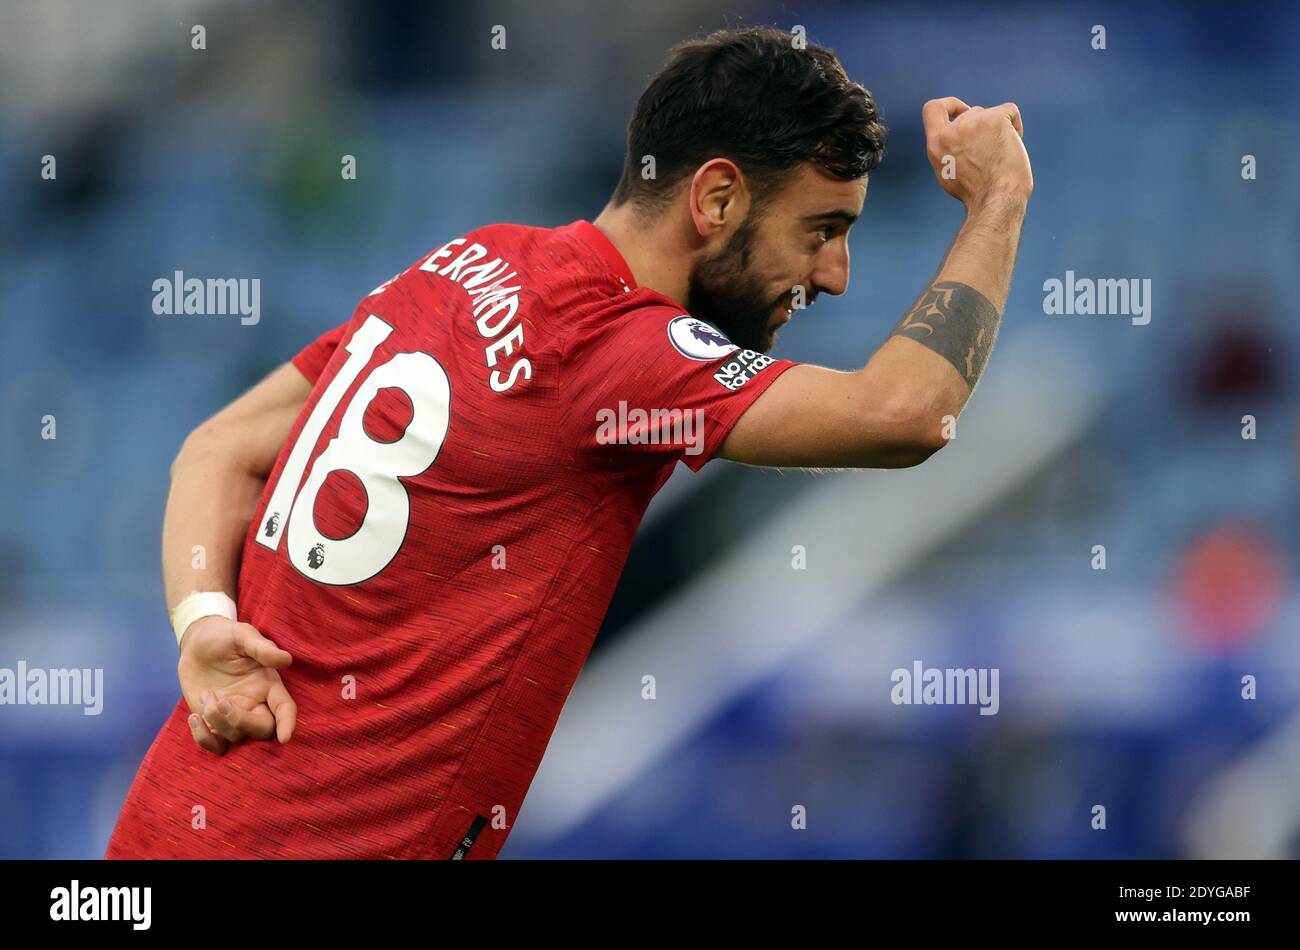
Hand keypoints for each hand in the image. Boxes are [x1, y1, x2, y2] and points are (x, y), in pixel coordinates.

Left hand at [177, 615, 296, 754]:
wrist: (196, 643)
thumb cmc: (224, 636)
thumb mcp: (242, 635)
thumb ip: (262, 648)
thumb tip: (286, 660)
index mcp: (268, 685)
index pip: (284, 708)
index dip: (287, 723)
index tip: (284, 737)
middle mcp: (255, 704)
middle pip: (261, 729)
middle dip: (242, 722)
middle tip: (222, 702)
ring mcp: (234, 717)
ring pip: (236, 737)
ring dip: (217, 722)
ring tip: (206, 695)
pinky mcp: (213, 724)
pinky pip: (215, 745)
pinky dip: (204, 739)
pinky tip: (194, 717)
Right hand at [922, 97, 1032, 208]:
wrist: (997, 199)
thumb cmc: (977, 193)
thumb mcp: (947, 172)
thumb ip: (948, 150)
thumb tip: (958, 137)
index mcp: (936, 144)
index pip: (932, 109)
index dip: (949, 106)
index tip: (961, 113)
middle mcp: (952, 131)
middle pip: (971, 113)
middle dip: (984, 128)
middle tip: (992, 152)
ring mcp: (973, 122)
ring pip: (991, 114)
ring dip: (999, 130)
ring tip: (1001, 154)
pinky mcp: (995, 119)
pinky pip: (1010, 111)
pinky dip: (1016, 126)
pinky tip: (1014, 146)